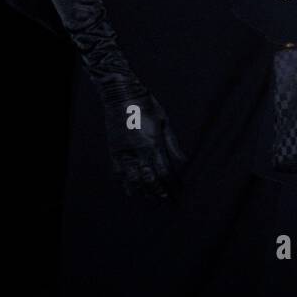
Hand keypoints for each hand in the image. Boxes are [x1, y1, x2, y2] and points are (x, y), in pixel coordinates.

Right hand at [96, 76, 186, 199]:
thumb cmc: (147, 105)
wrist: (121, 95)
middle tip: (168, 201)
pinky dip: (126, 184)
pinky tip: (132, 190)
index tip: (180, 193)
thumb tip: (184, 162)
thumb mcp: (165, 122)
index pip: (165, 172)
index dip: (173, 186)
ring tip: (152, 198)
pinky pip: (118, 174)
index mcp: (152, 144)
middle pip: (149, 181)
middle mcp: (137, 152)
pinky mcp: (113, 151)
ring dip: (144, 192)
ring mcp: (123, 153)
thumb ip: (173, 145)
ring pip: (133, 181)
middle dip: (160, 193)